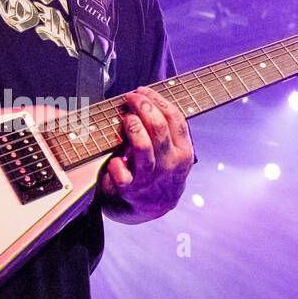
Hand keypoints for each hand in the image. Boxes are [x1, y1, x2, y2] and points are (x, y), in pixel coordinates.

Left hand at [99, 85, 194, 223]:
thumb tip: (145, 99)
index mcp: (183, 151)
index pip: (174, 118)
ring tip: (125, 119)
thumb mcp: (173, 152)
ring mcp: (151, 177)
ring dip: (131, 127)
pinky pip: (121, 171)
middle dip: (142, 107)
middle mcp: (170, 164)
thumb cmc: (160, 171)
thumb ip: (166, 130)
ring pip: (142, 146)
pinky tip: (114, 159)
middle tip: (130, 99)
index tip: (143, 91)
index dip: (157, 100)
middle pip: (159, 127)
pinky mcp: (132, 189)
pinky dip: (114, 162)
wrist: (153, 207)